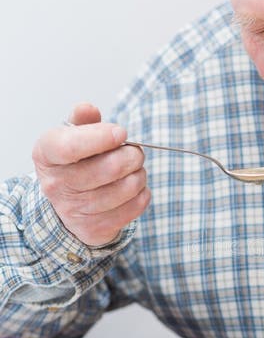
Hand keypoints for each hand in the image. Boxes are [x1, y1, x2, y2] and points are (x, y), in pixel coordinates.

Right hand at [32, 103, 149, 245]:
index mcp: (47, 154)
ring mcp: (74, 210)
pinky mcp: (94, 228)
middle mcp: (56, 184)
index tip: (121, 133)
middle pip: (109, 168)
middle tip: (134, 152)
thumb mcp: (72, 136)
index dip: (101, 138)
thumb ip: (82, 120)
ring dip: (139, 174)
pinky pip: (135, 206)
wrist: (66, 203)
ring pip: (127, 187)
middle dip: (132, 155)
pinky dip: (142, 194)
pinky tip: (133, 188)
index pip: (70, 146)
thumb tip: (88, 109)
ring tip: (133, 170)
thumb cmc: (74, 163)